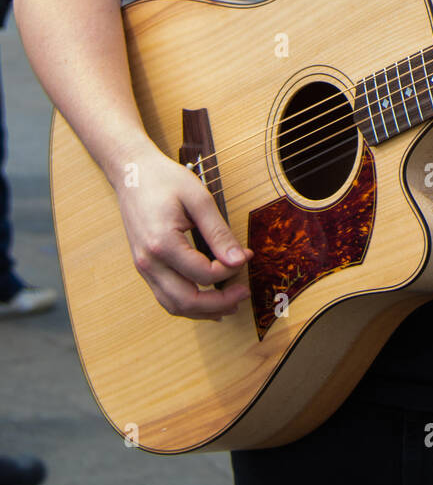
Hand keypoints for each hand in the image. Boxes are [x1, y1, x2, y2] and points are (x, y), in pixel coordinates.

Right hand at [115, 147, 252, 320]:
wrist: (133, 174)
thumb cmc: (165, 180)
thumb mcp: (198, 199)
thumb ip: (219, 232)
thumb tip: (239, 260)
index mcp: (162, 244)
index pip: (204, 274)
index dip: (230, 270)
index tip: (246, 256)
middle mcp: (148, 262)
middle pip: (186, 301)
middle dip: (219, 303)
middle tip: (243, 293)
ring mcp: (143, 267)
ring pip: (173, 305)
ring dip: (203, 311)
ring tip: (230, 304)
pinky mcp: (144, 267)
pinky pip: (165, 296)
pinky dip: (187, 304)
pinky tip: (207, 302)